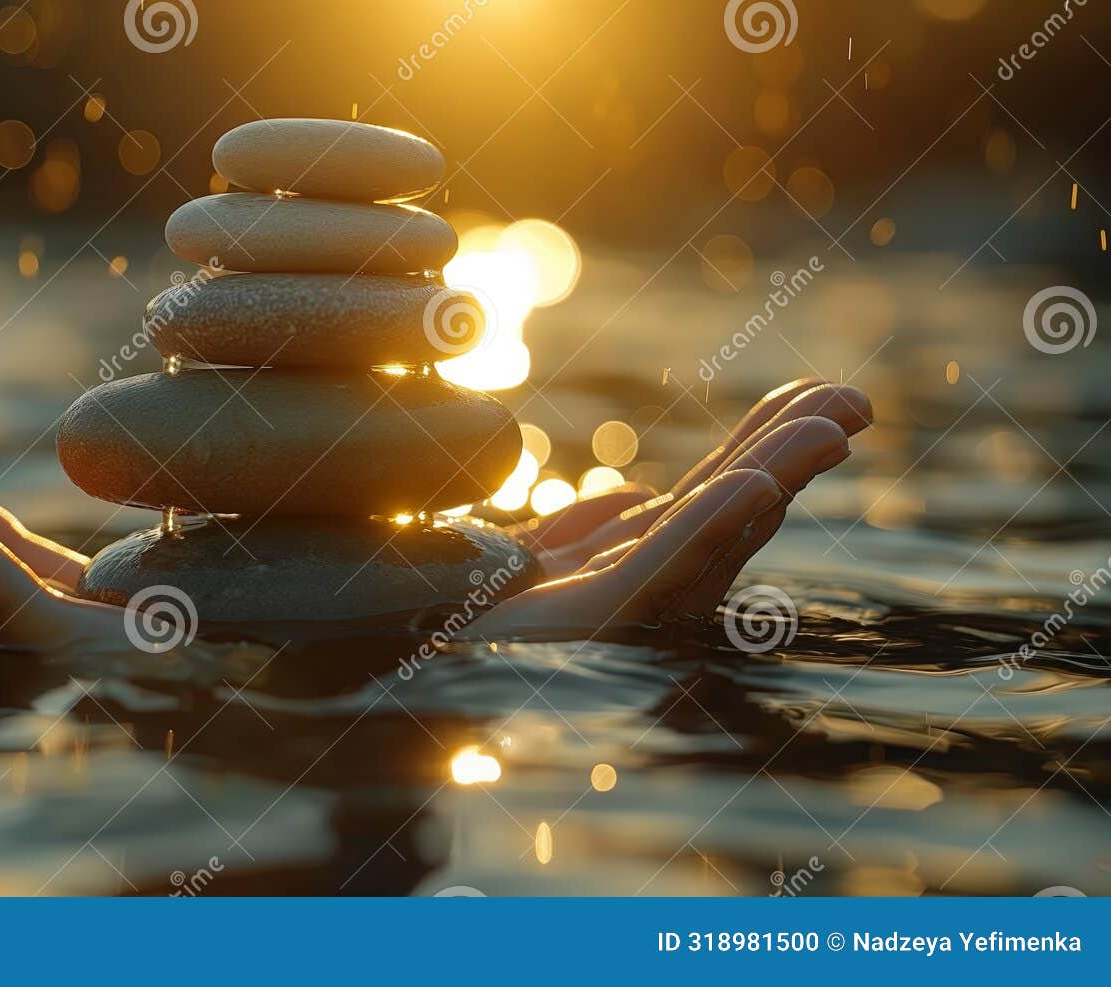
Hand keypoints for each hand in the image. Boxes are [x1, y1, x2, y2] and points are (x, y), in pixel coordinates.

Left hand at [475, 378, 870, 633]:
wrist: (414, 646)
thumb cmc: (472, 609)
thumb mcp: (531, 550)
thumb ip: (586, 524)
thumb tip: (639, 493)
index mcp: (638, 559)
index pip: (719, 490)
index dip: (770, 441)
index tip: (820, 396)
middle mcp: (648, 581)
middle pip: (736, 507)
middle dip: (795, 451)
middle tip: (856, 402)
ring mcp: (629, 602)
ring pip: (717, 532)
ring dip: (777, 477)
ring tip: (831, 433)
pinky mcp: (599, 617)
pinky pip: (663, 565)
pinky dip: (711, 524)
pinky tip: (754, 488)